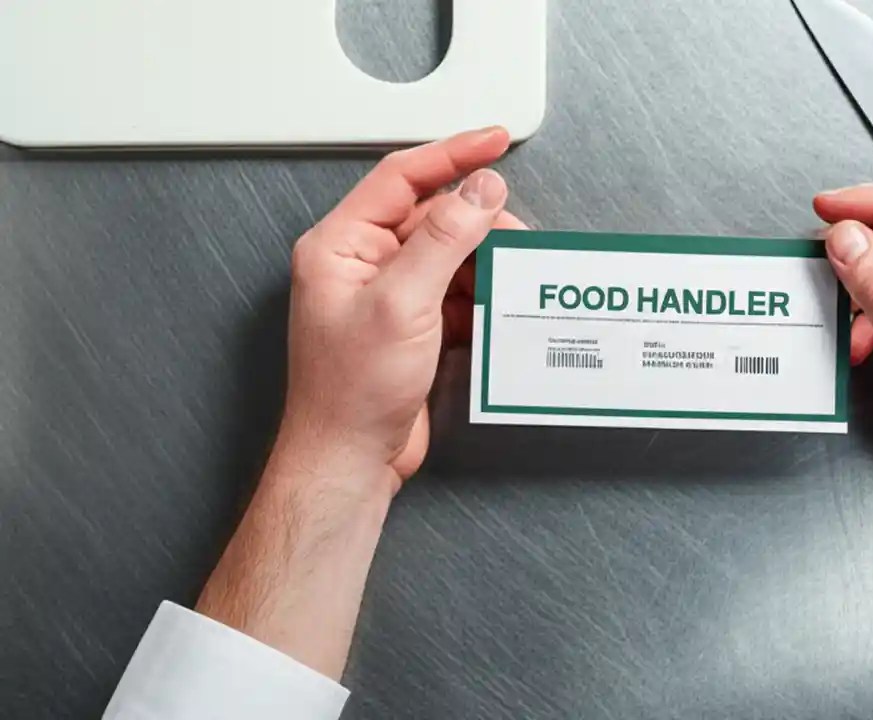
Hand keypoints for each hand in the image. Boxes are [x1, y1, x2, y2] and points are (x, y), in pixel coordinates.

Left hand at [280, 126, 525, 491]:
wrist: (350, 460)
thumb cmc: (350, 392)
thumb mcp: (401, 303)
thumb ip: (444, 239)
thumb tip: (479, 190)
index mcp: (340, 246)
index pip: (401, 178)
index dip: (452, 155)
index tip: (494, 142)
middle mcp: (360, 266)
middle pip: (431, 219)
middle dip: (478, 224)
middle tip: (515, 234)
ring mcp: (387, 298)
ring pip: (449, 258)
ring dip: (484, 265)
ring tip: (513, 275)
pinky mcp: (411, 328)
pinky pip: (455, 295)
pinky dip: (480, 298)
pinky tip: (498, 308)